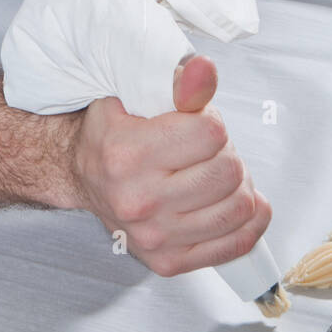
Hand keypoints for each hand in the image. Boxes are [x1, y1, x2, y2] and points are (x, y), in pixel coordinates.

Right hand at [69, 54, 271, 275]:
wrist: (82, 176)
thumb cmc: (114, 131)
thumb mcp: (134, 93)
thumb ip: (177, 81)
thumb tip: (206, 69)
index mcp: (127, 153)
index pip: (211, 133)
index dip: (211, 121)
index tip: (196, 122)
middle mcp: (138, 201)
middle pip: (228, 171)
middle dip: (226, 151)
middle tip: (207, 149)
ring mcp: (154, 237)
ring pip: (238, 206)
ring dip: (237, 184)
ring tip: (216, 172)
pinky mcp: (168, 261)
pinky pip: (236, 243)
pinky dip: (249, 219)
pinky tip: (236, 200)